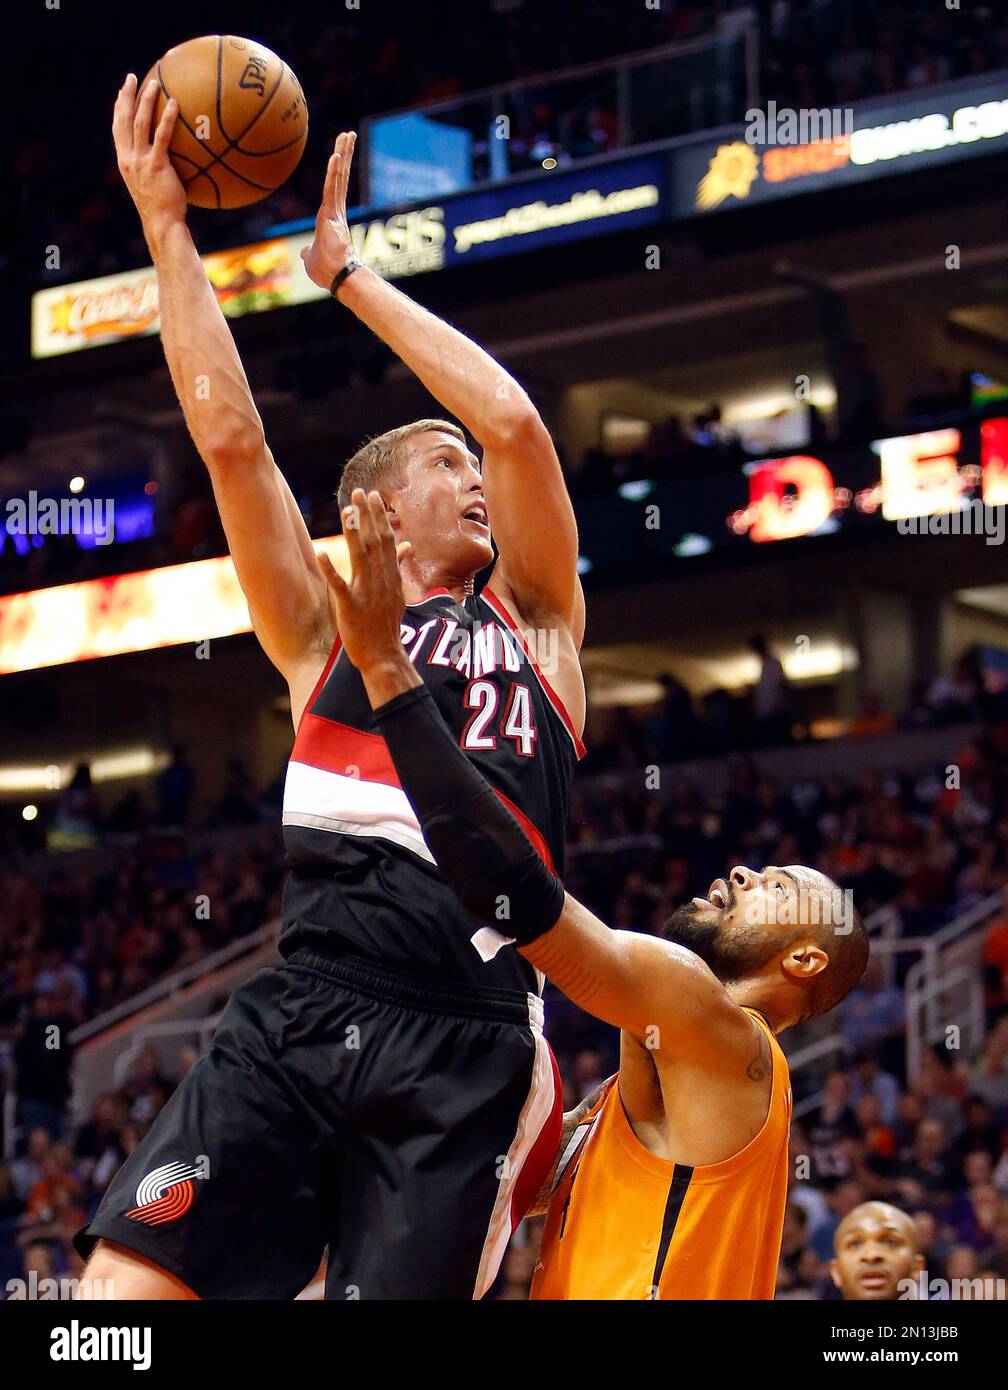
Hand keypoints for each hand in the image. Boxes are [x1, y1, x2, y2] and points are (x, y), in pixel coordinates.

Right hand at [112, 75, 186, 247]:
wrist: (162, 225)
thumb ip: (154, 170)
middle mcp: (128, 159)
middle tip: (132, 77)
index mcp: (125, 162)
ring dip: (146, 100)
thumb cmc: (162, 210)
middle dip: (126, 96)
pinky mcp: (156, 165)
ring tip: (155, 84)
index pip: (117, 129)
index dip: (118, 109)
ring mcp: (140, 161)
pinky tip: (175, 104)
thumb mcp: (152, 187)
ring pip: (140, 123)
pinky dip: (167, 118)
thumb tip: (170, 161)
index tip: (121, 92)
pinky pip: (162, 136)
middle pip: (123, 120)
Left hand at [300, 131, 356, 290]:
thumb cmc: (325, 271)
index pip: (335, 188)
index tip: (341, 154)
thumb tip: (304, 252)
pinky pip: (332, 188)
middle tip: (349, 135)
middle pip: (341, 176)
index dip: (338, 170)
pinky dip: (334, 172)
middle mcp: (335, 210)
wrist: (335, 277)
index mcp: (331, 217)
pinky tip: (336, 155)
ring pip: (339, 177)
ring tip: (348, 135)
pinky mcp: (332, 214)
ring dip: (343, 154)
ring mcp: (335, 210)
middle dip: (345, 154)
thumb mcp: (311, 258)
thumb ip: (308, 251)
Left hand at [319, 488, 412, 677]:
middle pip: (376, 542)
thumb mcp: (397, 593)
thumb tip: (408, 546)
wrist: (384, 655)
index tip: (373, 496)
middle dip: (368, 516)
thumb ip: (399, 567)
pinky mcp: (352, 608)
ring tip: (347, 512)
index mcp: (390, 576)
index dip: (380, 517)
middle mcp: (381, 581)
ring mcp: (367, 594)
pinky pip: (340, 587)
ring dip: (354, 534)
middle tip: (360, 492)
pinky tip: (322, 553)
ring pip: (361, 558)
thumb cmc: (386, 625)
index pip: (387, 540)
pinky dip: (332, 570)